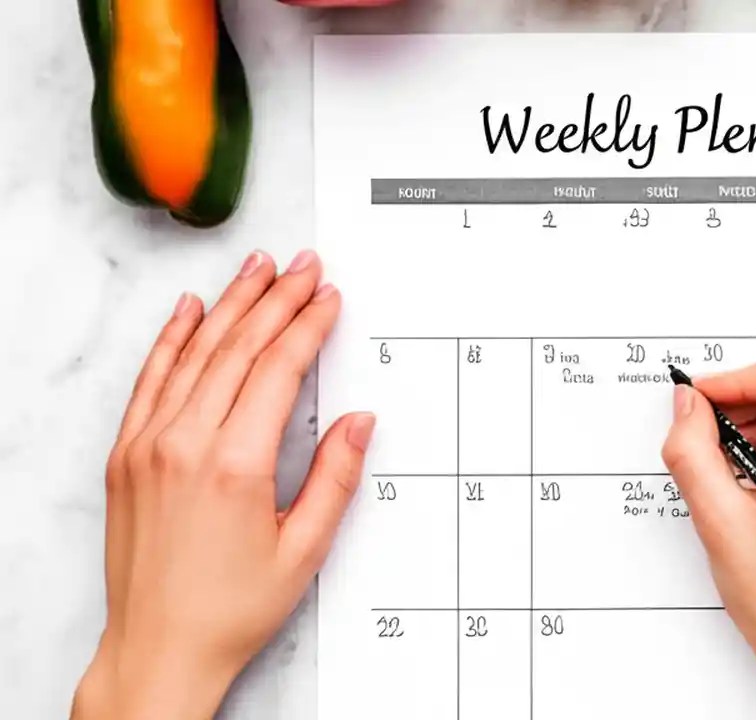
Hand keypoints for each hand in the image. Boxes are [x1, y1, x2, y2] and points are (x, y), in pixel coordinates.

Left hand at [72, 250, 373, 718]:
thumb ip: (335, 478)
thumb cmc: (230, 609)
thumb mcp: (303, 550)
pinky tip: (189, 311)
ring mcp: (147, 446)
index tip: (328, 297)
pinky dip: (171, 341)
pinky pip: (150, 381)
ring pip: (194, 355)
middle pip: (238, 349)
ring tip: (257, 268)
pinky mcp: (124, 456)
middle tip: (303, 265)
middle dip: (276, 299)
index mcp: (234, 465)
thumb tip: (359, 420)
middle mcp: (184, 445)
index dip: (307, 326)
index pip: (276, 370)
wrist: (158, 649)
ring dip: (229, 305)